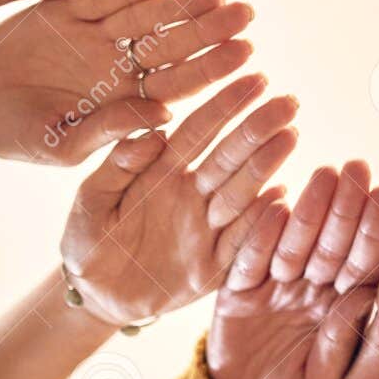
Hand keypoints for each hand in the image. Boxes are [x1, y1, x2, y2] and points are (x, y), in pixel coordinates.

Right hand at [0, 0, 255, 164]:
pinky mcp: (69, 5)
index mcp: (127, 98)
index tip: (247, 55)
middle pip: (174, 43)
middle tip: (247, 14)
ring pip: (147, 14)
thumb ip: (108, 130)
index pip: (179, 81)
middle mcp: (120, 61)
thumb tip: (164, 119)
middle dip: (209, 29)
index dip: (212, 67)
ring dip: (181, 4)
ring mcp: (98, 32)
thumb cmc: (15, 132)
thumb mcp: (59, 141)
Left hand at [60, 76, 297, 325]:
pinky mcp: (214, 265)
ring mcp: (206, 227)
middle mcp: (191, 194)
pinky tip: (282, 196)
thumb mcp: (90, 204)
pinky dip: (261, 221)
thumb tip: (152, 134)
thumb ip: (115, 168)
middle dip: (259, 127)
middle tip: (289, 102)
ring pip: (241, 190)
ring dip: (267, 164)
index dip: (226, 106)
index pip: (199, 131)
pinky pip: (241, 241)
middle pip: (230, 155)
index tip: (254, 79)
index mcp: (161, 171)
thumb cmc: (87, 244)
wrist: (94, 299)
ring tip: (290, 135)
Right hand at [208, 162, 378, 378]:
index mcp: (347, 305)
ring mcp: (277, 284)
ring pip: (295, 242)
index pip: (366, 262)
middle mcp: (316, 287)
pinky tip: (273, 202)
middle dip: (345, 206)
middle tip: (357, 168)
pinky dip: (258, 233)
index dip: (376, 229)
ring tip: (323, 174)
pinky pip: (249, 259)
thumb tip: (373, 293)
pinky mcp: (238, 289)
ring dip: (308, 209)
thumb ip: (346, 343)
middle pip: (333, 243)